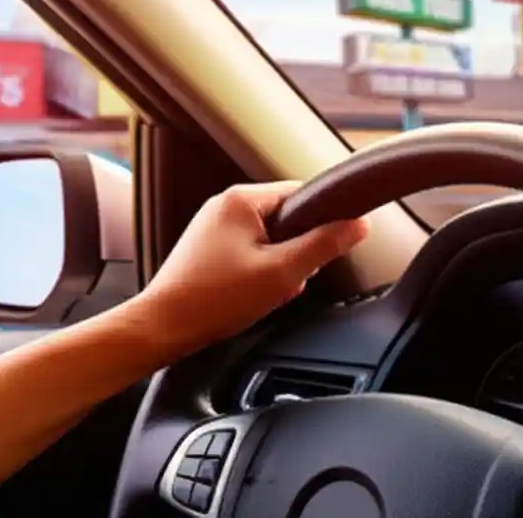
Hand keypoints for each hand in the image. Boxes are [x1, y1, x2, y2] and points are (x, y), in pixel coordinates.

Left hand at [135, 181, 368, 351]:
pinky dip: (258, 274)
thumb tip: (358, 225)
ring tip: (264, 292)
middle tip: (288, 279)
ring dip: (277, 267)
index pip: (302, 194)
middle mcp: (224, 206)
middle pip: (286, 220)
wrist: (163, 327)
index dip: (322, 222)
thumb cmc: (214, 299)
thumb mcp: (283, 273)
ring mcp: (212, 228)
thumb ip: (324, 246)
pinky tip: (249, 296)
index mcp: (241, 199)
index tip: (329, 248)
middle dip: (296, 253)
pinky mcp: (206, 250)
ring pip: (268, 241)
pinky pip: (248, 254)